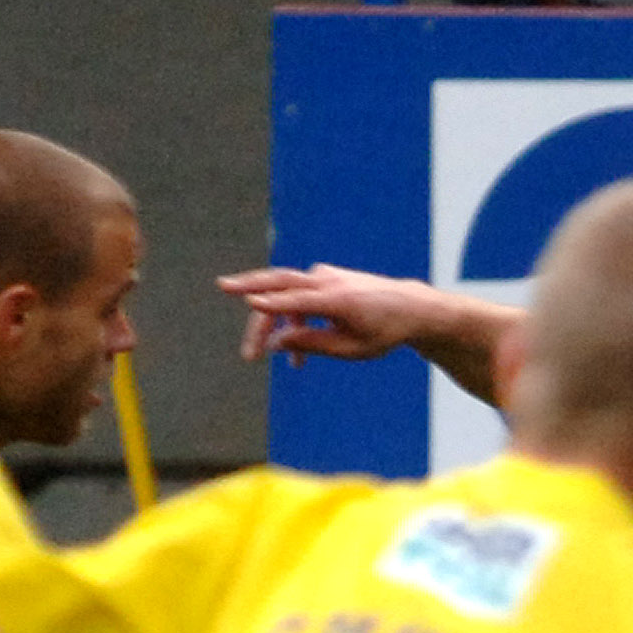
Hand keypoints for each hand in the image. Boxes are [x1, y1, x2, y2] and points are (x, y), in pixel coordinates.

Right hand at [219, 264, 451, 364]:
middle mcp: (329, 281)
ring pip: (285, 292)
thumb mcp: (352, 349)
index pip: (299, 299)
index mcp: (339, 300)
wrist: (410, 308)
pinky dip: (290, 321)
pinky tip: (293, 354)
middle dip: (251, 285)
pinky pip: (298, 298)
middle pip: (282, 281)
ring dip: (271, 322)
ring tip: (260, 356)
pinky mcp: (325, 279)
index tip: (249, 302)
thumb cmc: (384, 332)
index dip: (273, 303)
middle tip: (222, 286)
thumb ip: (314, 345)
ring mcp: (325, 276)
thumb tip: (277, 343)